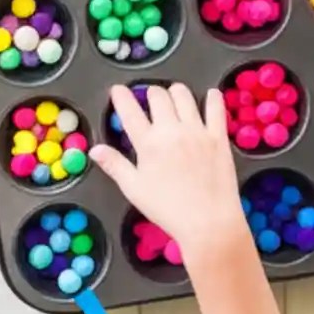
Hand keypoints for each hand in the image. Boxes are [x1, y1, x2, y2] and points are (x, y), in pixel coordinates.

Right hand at [90, 84, 248, 266]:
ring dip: (175, 92)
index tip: (118, 91)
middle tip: (149, 100)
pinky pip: (216, 107)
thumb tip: (95, 150)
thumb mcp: (134, 189)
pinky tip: (210, 96)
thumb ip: (114, 165)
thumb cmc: (168, 209)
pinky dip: (212, 98)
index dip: (121, 96)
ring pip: (184, 95)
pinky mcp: (218, 136)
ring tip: (174, 99)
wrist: (208, 222)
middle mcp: (171, 130)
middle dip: (150, 93)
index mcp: (148, 143)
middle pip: (158, 95)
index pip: (129, 110)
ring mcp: (197, 131)